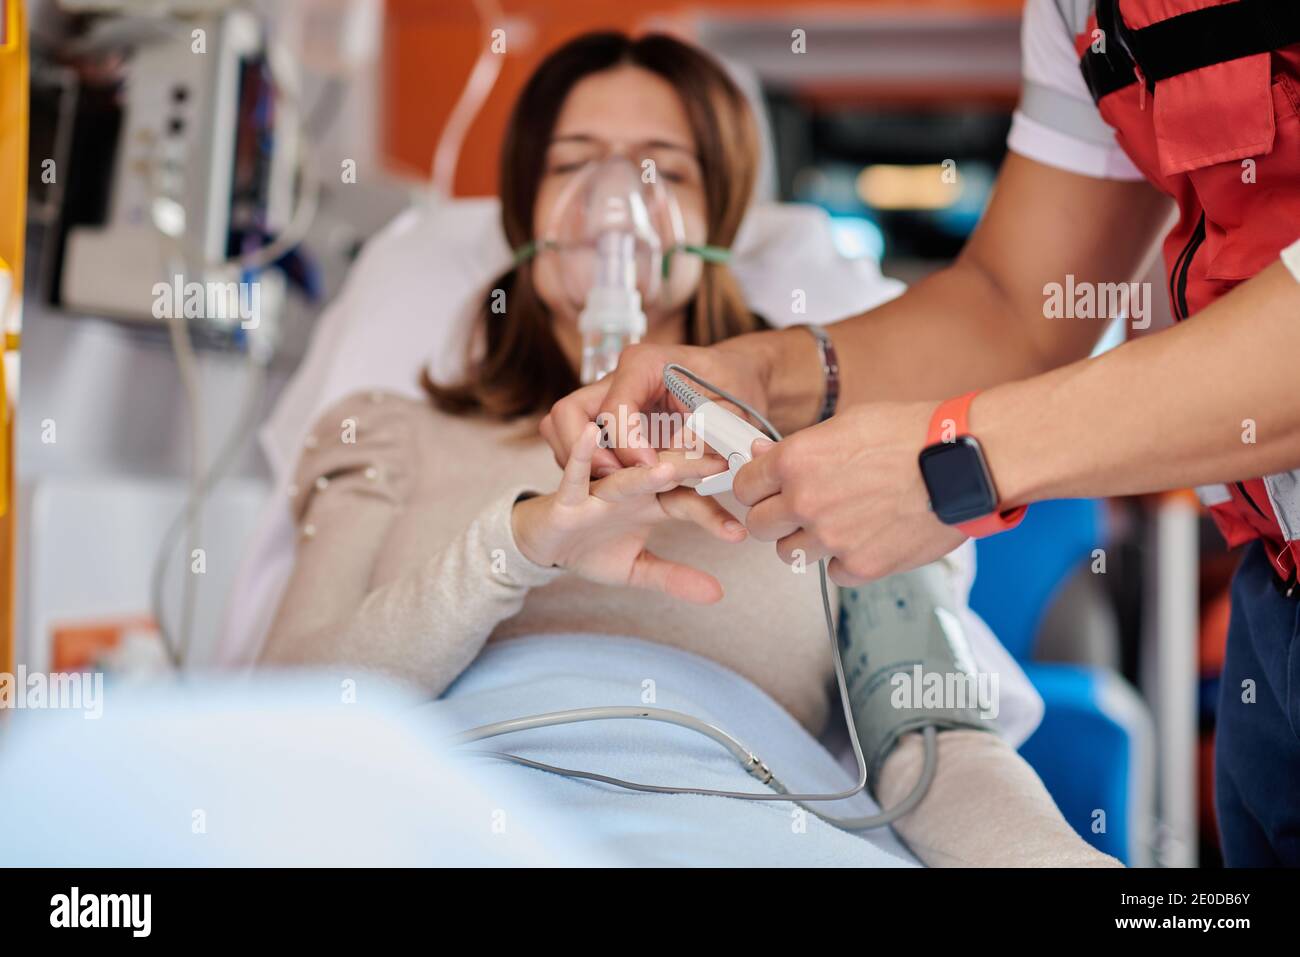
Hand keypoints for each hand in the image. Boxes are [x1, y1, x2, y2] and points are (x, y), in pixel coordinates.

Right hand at [513, 423, 746, 602]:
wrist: (541, 543)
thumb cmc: (589, 547)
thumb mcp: (636, 570)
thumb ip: (674, 578)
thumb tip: (717, 595)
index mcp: (651, 503)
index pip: (688, 503)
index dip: (712, 517)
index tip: (739, 533)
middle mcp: (630, 490)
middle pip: (665, 477)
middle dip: (693, 471)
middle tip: (724, 465)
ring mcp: (599, 490)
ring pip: (624, 477)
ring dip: (644, 472)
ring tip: (669, 469)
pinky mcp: (567, 495)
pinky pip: (573, 474)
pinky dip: (581, 456)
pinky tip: (594, 436)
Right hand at [539, 341, 770, 474]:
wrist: (736, 378)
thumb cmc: (735, 388)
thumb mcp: (731, 411)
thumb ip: (705, 435)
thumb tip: (680, 460)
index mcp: (643, 364)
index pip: (613, 410)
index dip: (629, 448)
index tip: (654, 471)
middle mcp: (617, 376)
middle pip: (568, 414)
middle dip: (585, 455)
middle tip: (617, 482)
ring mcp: (605, 396)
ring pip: (563, 430)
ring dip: (583, 464)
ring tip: (618, 487)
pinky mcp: (606, 418)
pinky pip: (578, 444)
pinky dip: (590, 467)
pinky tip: (620, 484)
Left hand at [732, 402, 965, 584]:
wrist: (964, 463)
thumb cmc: (911, 434)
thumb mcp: (847, 424)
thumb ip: (800, 449)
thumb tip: (762, 458)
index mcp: (796, 460)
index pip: (744, 486)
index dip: (755, 487)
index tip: (767, 489)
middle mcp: (806, 501)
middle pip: (758, 526)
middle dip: (774, 518)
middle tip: (798, 510)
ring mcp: (833, 538)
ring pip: (790, 553)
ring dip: (806, 541)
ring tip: (837, 523)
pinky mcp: (862, 565)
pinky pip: (834, 573)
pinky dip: (845, 561)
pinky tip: (867, 539)